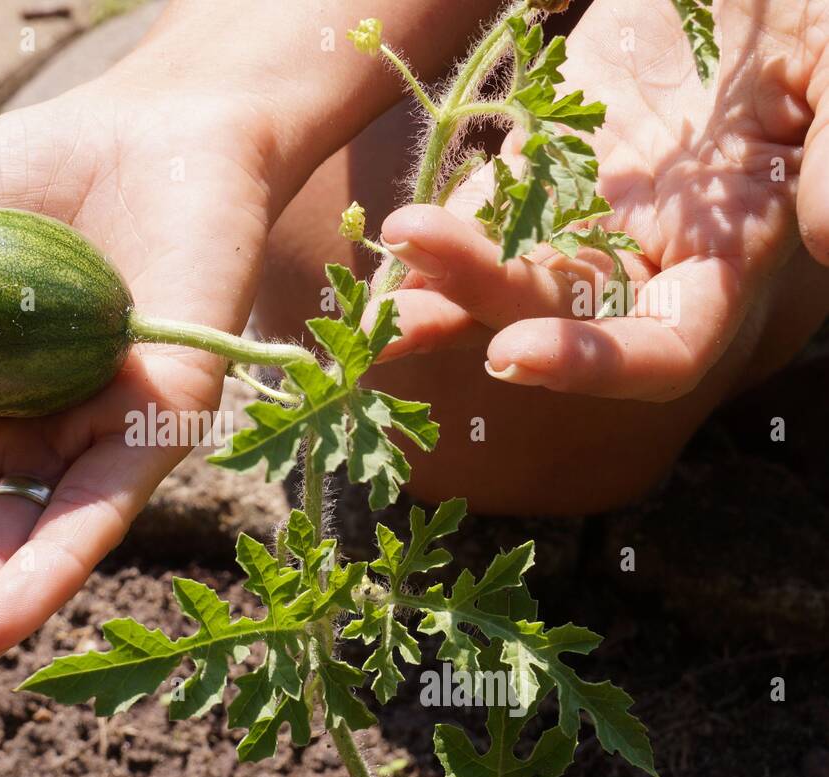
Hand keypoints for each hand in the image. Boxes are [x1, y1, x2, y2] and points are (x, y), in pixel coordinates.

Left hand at [372, 0, 828, 401]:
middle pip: (558, 316)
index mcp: (724, 257)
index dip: (592, 365)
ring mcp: (586, 214)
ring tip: (370, 295)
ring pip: (506, 275)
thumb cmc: (806, 19)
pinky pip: (481, 215)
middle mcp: (645, 257)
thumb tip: (825, 238)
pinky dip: (436, 236)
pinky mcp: (539, 167)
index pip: (663, 346)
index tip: (511, 356)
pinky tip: (381, 246)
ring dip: (439, 289)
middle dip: (483, 306)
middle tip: (410, 280)